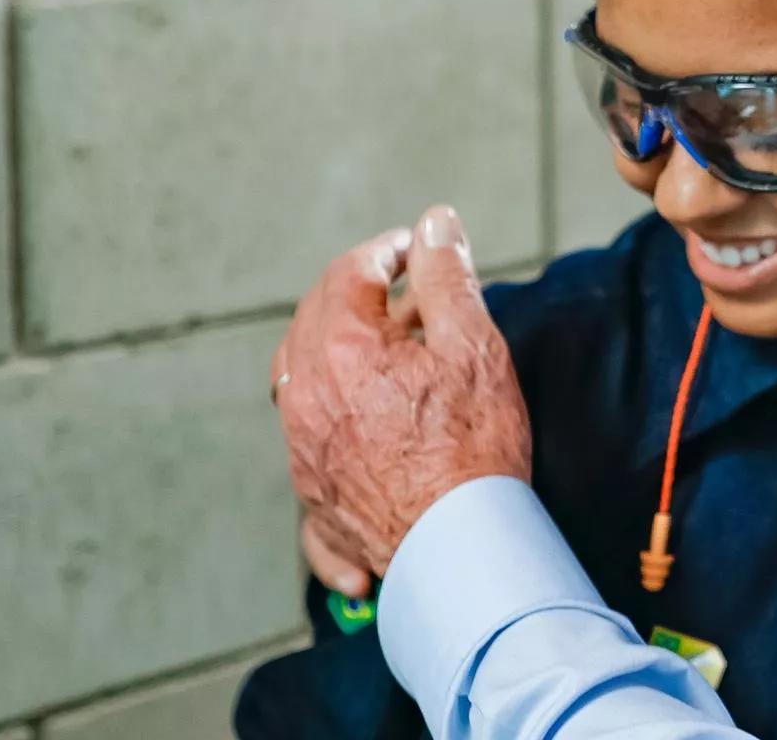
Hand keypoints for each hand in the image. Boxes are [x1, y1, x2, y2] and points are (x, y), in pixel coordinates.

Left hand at [272, 205, 532, 575]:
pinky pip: (309, 457)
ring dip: (338, 355)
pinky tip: (364, 440)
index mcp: (338, 348)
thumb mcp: (473, 345)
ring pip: (303, 379)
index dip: (390, 250)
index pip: (351, 270)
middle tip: (410, 297)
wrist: (460, 552)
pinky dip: (330, 438)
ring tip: (393, 359)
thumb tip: (434, 223)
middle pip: (316, 319)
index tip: (422, 251)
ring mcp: (303, 450)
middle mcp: (305, 395)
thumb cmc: (473, 449)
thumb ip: (446, 275)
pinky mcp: (313, 499)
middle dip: (359, 296)